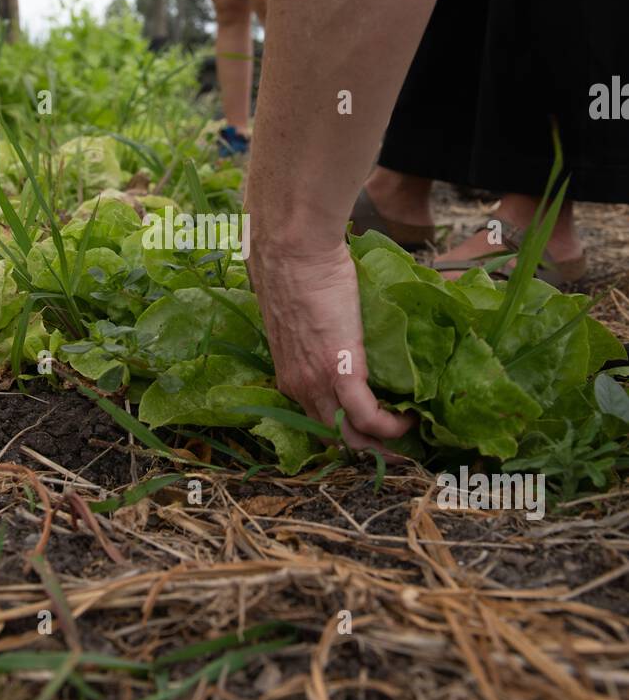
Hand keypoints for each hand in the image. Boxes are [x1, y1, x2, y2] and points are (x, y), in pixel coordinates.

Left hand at [248, 239, 413, 454]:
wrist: (294, 250)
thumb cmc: (297, 270)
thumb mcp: (305, 317)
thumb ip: (320, 335)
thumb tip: (342, 331)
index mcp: (289, 376)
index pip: (318, 421)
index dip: (346, 431)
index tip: (373, 429)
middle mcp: (299, 389)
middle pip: (335, 438)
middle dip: (367, 449)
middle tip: (399, 446)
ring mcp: (317, 384)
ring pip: (350, 436)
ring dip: (382, 444)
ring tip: (409, 434)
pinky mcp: (340, 372)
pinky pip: (368, 417)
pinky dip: (391, 426)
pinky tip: (409, 418)